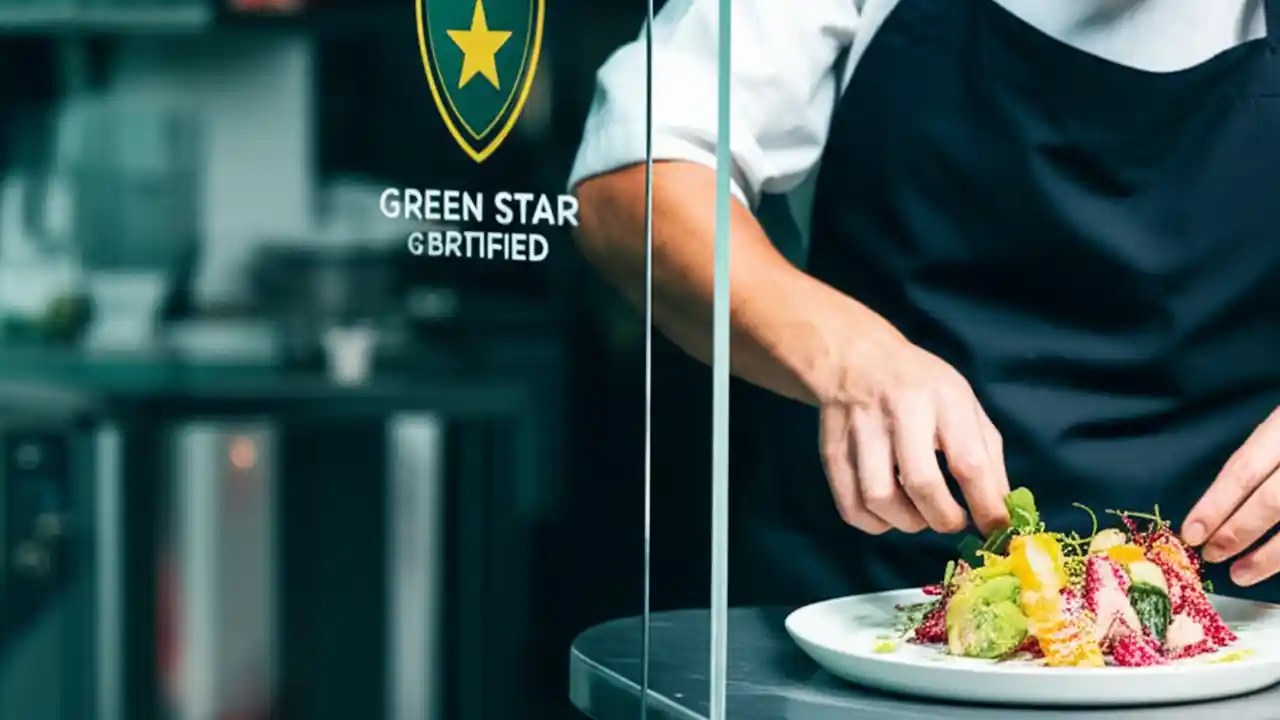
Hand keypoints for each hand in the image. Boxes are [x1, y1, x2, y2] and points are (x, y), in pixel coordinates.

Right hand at [817, 332, 1010, 536]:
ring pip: (880, 499)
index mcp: (942, 398)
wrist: (856, 359)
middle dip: (944, 518)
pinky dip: (875, 524)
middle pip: (921, 483)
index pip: (968, 462)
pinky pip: (852, 507)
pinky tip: (890, 513)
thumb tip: (999, 514)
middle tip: (953, 521)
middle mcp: (899, 411)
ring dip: (908, 523)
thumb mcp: (965, 405)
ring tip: (920, 515)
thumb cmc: (922, 387)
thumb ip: (987, 457)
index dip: (985, 504)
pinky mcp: (832, 451)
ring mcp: (860, 431)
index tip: (994, 528)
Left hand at [1183, 407, 1279, 585]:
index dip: (1215, 504)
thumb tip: (1215, 509)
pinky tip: (1277, 567)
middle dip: (1237, 532)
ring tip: (1240, 574)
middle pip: (1272, 501)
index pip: (1244, 470)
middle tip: (1211, 555)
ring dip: (1269, 557)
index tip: (1190, 532)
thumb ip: (1256, 460)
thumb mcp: (1278, 428)